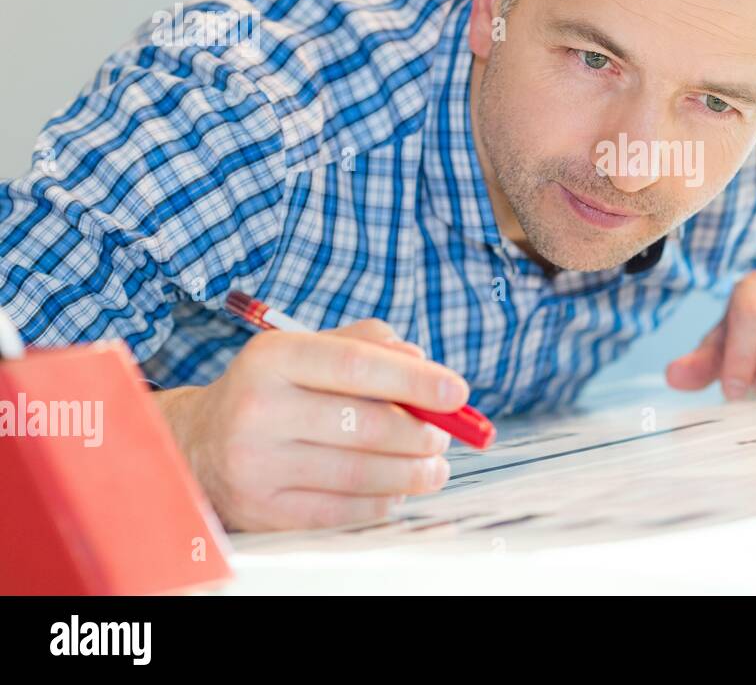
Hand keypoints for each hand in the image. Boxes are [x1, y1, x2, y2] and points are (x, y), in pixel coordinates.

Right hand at [155, 319, 469, 531]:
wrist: (197, 443)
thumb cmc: (274, 389)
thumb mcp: (308, 349)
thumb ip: (368, 344)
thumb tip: (422, 362)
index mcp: (273, 358)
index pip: (356, 365)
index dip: (414, 380)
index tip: (457, 392)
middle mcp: (258, 409)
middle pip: (363, 424)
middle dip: (420, 434)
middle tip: (445, 437)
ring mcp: (255, 465)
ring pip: (358, 473)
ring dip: (410, 473)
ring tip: (433, 467)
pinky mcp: (261, 511)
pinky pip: (340, 512)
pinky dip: (381, 502)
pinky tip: (396, 491)